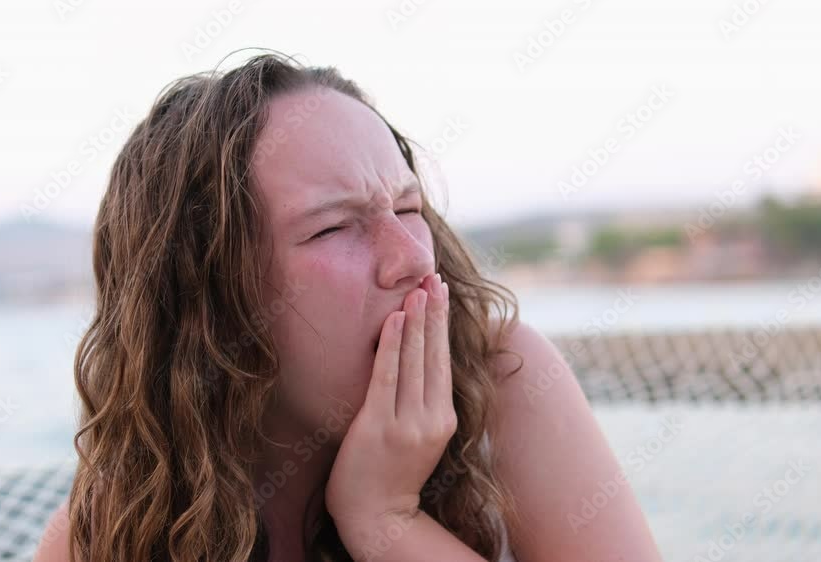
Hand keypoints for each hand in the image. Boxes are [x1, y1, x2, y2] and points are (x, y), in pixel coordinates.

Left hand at [325, 272, 454, 533]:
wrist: (375, 516)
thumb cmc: (390, 474)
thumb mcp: (418, 436)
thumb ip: (422, 403)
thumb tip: (419, 363)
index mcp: (444, 419)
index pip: (444, 362)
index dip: (443, 325)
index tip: (440, 292)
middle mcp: (432, 419)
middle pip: (435, 355)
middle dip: (434, 313)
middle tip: (434, 276)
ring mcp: (408, 423)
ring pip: (416, 361)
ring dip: (418, 321)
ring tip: (418, 288)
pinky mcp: (380, 426)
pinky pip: (388, 376)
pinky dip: (393, 345)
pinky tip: (396, 319)